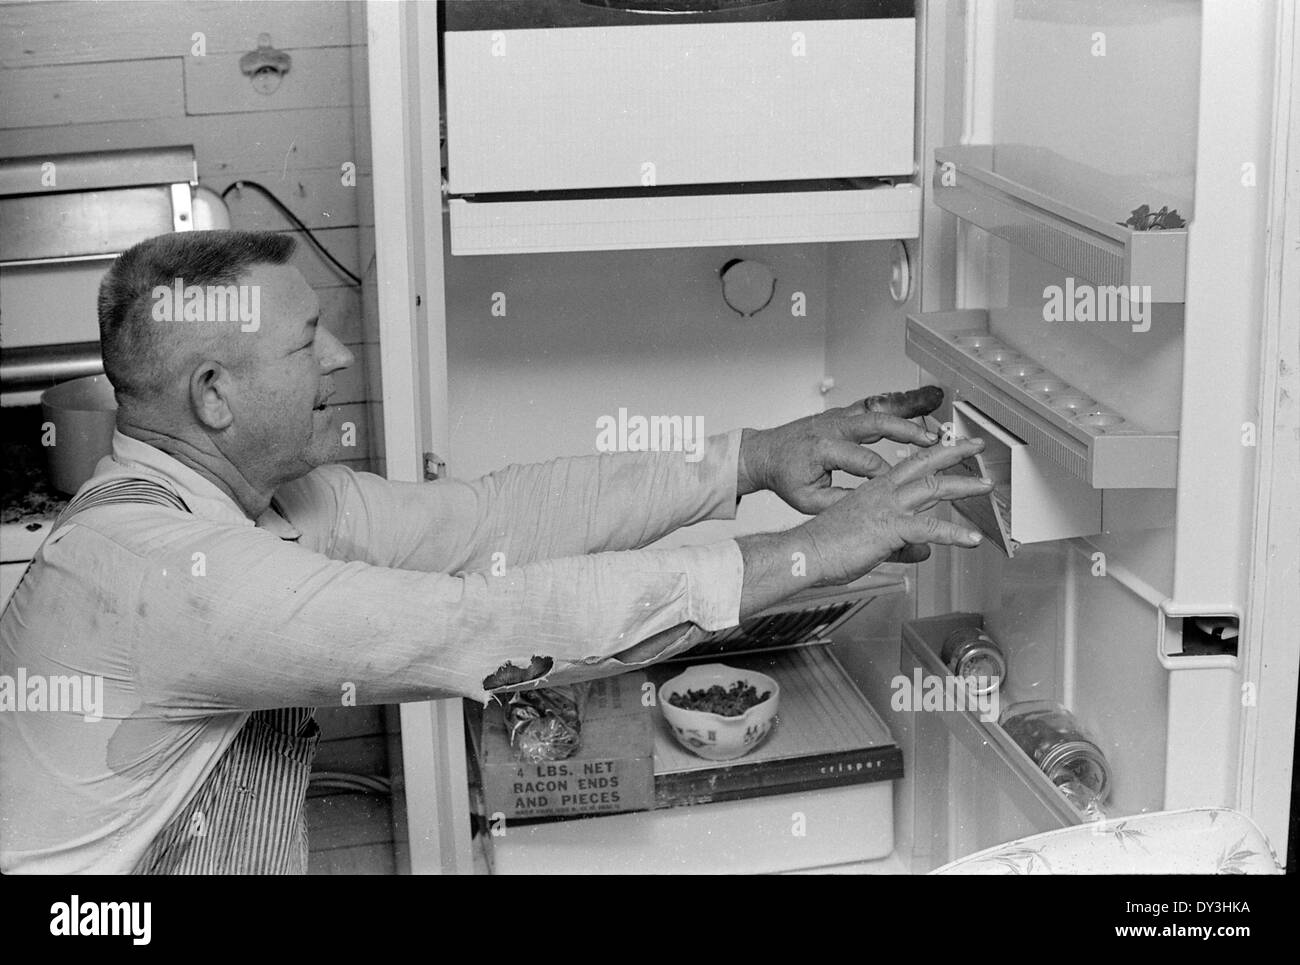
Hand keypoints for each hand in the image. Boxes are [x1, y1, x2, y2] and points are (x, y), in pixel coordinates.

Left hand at [737, 386, 945, 513]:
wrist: (766, 454)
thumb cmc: (785, 477)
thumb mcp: (807, 500)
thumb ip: (840, 502)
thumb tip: (871, 506)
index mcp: (823, 449)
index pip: (865, 462)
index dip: (888, 475)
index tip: (906, 486)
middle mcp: (832, 427)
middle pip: (877, 423)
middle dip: (908, 431)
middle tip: (933, 441)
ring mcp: (838, 416)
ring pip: (878, 407)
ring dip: (909, 410)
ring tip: (936, 412)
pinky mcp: (843, 413)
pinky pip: (874, 404)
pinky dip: (898, 402)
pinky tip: (921, 402)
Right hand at [797, 437, 992, 584]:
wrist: (805, 553)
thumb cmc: (827, 547)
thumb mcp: (871, 543)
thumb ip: (903, 546)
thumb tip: (925, 552)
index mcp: (875, 490)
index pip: (910, 464)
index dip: (933, 453)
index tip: (951, 446)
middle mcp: (883, 492)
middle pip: (925, 464)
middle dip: (955, 453)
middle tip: (977, 445)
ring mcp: (887, 507)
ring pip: (933, 488)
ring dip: (964, 486)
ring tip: (987, 486)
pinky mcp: (890, 528)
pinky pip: (929, 529)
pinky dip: (954, 534)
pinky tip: (971, 539)